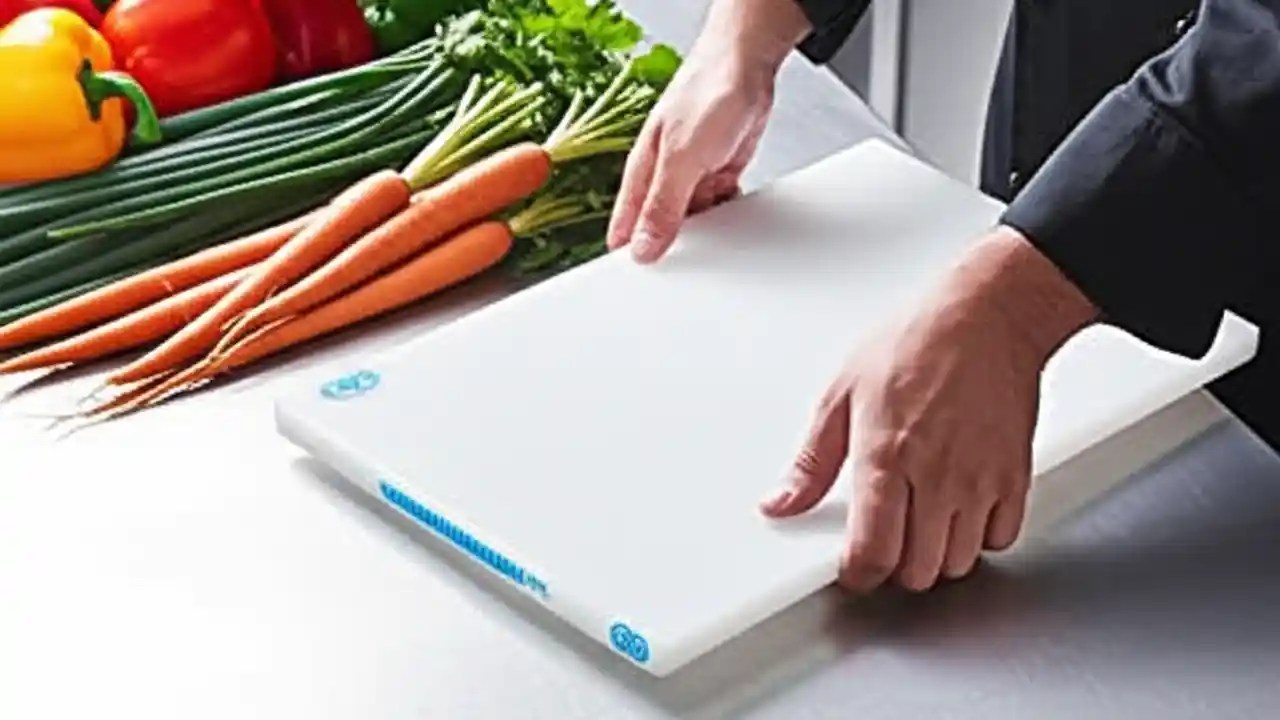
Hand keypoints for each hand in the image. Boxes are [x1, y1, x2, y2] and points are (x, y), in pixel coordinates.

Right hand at [607, 0, 810, 262]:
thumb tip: (643, 247)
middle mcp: (664, 180)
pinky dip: (727, 219)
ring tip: (714, 251)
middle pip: (660, 232)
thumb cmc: (707, 91)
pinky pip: (720, 210)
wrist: (748, 65)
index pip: (624, 231)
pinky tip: (733, 224)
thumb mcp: (681, 158)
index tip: (634, 294)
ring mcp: (692, 179)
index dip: (628, 262)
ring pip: (693, 224)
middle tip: (683, 285)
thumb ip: (663, 206)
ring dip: (705, 237)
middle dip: (671, 254)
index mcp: (641, 176)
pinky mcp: (719, 174)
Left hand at [761, 228, 1098, 591]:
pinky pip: (1000, 539)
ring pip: (958, 563)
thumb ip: (811, 460)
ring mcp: (980, 479)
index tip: (853, 567)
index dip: (858, 575)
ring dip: (937, 555)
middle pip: (917, 572)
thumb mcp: (842, 392)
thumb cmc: (916, 342)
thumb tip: (781, 502)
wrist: (987, 315)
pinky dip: (980, 536)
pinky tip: (960, 508)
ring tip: (922, 522)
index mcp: (885, 457)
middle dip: (895, 566)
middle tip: (886, 538)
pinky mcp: (1015, 474)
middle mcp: (936, 475)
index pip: (873, 554)